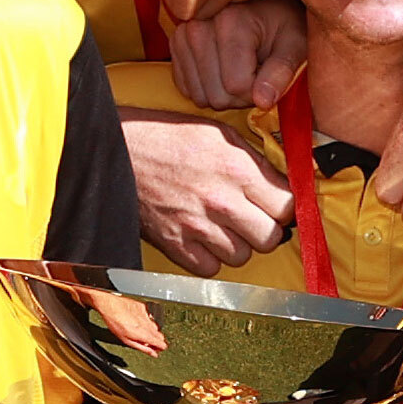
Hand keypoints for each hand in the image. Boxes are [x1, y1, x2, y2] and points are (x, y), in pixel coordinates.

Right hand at [124, 112, 290, 270]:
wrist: (115, 149)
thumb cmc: (165, 136)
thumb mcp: (219, 133)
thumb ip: (253, 161)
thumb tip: (280, 183)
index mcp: (237, 169)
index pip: (287, 206)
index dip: (284, 207)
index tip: (277, 205)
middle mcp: (222, 201)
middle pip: (271, 237)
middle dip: (266, 229)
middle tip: (253, 218)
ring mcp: (198, 226)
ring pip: (243, 256)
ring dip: (238, 245)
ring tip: (225, 227)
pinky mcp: (175, 244)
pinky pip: (211, 269)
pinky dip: (211, 259)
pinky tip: (205, 239)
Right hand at [170, 0, 307, 112]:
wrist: (264, 1)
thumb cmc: (284, 22)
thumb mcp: (295, 43)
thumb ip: (282, 72)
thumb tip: (262, 102)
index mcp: (230, 21)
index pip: (237, 86)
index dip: (258, 92)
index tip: (269, 76)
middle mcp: (199, 26)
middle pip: (216, 95)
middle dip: (240, 96)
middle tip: (256, 74)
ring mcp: (182, 35)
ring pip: (200, 96)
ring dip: (223, 93)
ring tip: (240, 70)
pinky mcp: (175, 45)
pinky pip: (187, 89)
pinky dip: (206, 88)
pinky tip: (222, 69)